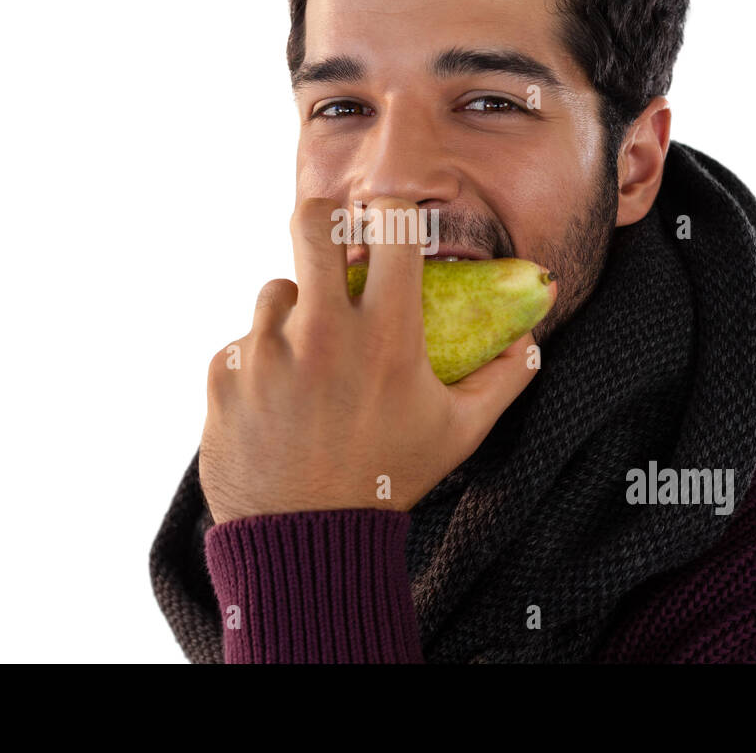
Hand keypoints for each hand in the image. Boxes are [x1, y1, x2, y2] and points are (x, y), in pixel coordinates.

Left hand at [198, 195, 553, 525]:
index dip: (391, 213)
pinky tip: (280, 402)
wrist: (305, 542)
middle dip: (325, 220)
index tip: (388, 226)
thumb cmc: (387, 482)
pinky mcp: (226, 372)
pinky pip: (245, 342)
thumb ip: (502, 380)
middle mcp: (322, 331)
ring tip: (311, 361)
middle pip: (311, 220)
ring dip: (296, 313)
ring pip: (277, 289)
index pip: (390, 225)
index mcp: (385, 335)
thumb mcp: (457, 433)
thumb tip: (530, 342)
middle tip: (333, 245)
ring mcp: (266, 349)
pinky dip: (263, 361)